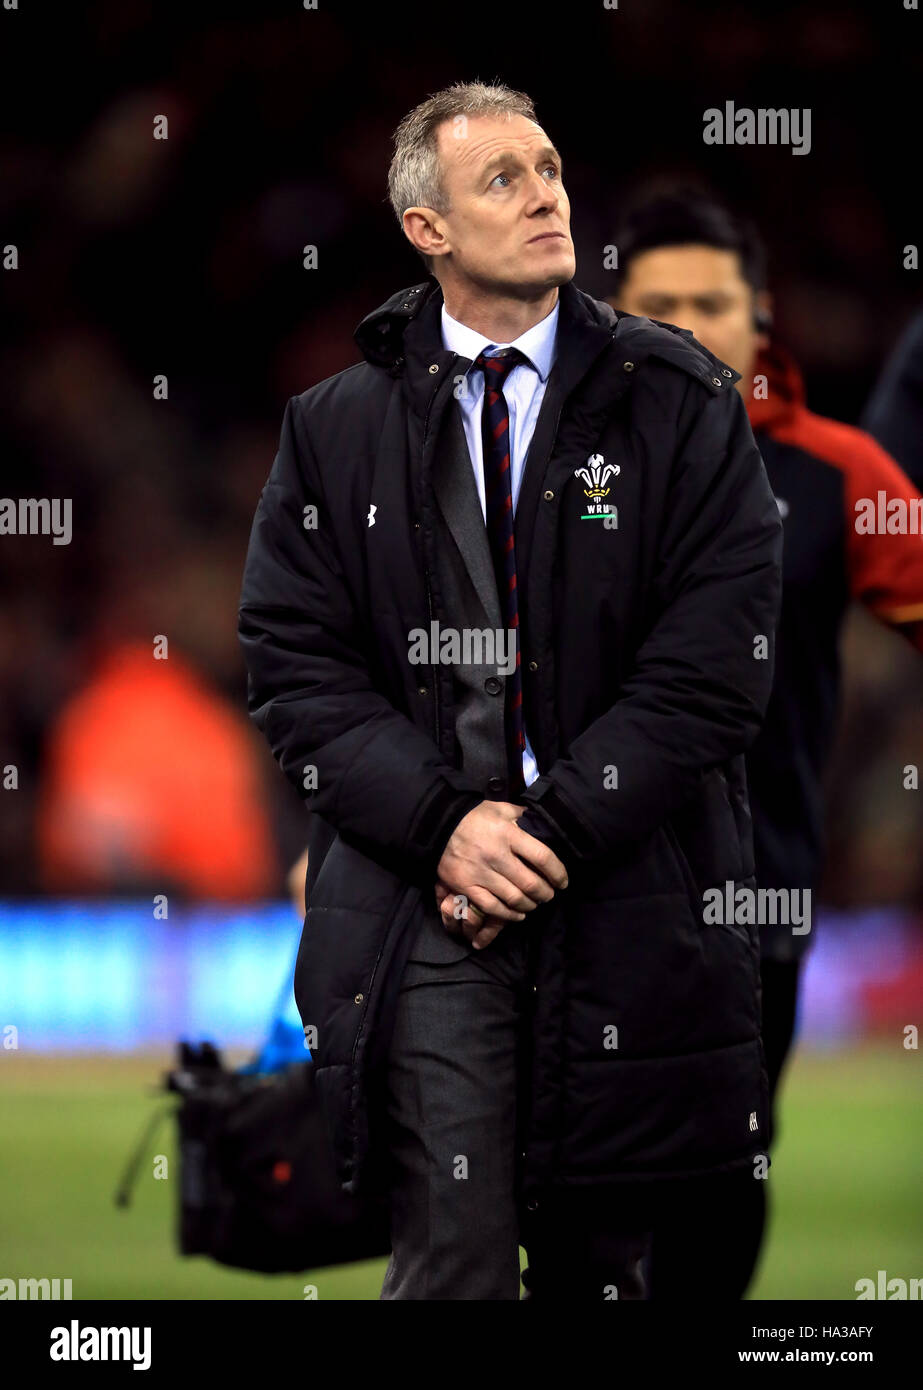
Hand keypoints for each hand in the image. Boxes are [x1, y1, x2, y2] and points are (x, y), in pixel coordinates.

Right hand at [435, 800, 568, 946]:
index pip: (543, 857)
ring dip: (529, 905)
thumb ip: (523, 817)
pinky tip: (517, 914)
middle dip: (545, 893)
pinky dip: (509, 914)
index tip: (563, 881)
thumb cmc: (474, 816)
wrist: (438, 824)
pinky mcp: (466, 885)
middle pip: (530, 882)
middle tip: (549, 894)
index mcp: (508, 833)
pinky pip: (492, 907)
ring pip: (514, 898)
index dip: (558, 873)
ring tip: (534, 903)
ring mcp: (480, 873)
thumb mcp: (500, 808)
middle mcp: (496, 855)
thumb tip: (544, 823)